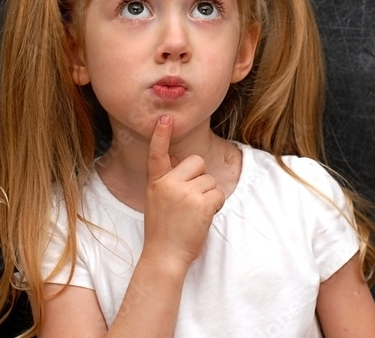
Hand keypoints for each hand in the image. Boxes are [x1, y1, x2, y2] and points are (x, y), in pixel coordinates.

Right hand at [142, 115, 224, 269]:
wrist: (164, 256)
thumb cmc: (163, 229)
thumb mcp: (157, 199)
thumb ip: (168, 179)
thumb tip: (178, 158)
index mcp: (156, 182)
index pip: (157, 153)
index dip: (161, 135)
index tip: (166, 118)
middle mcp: (169, 184)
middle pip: (197, 162)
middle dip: (200, 177)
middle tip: (191, 199)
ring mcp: (185, 193)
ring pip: (210, 180)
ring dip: (208, 195)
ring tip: (194, 213)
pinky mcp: (201, 204)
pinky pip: (218, 194)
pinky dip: (215, 206)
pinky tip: (203, 217)